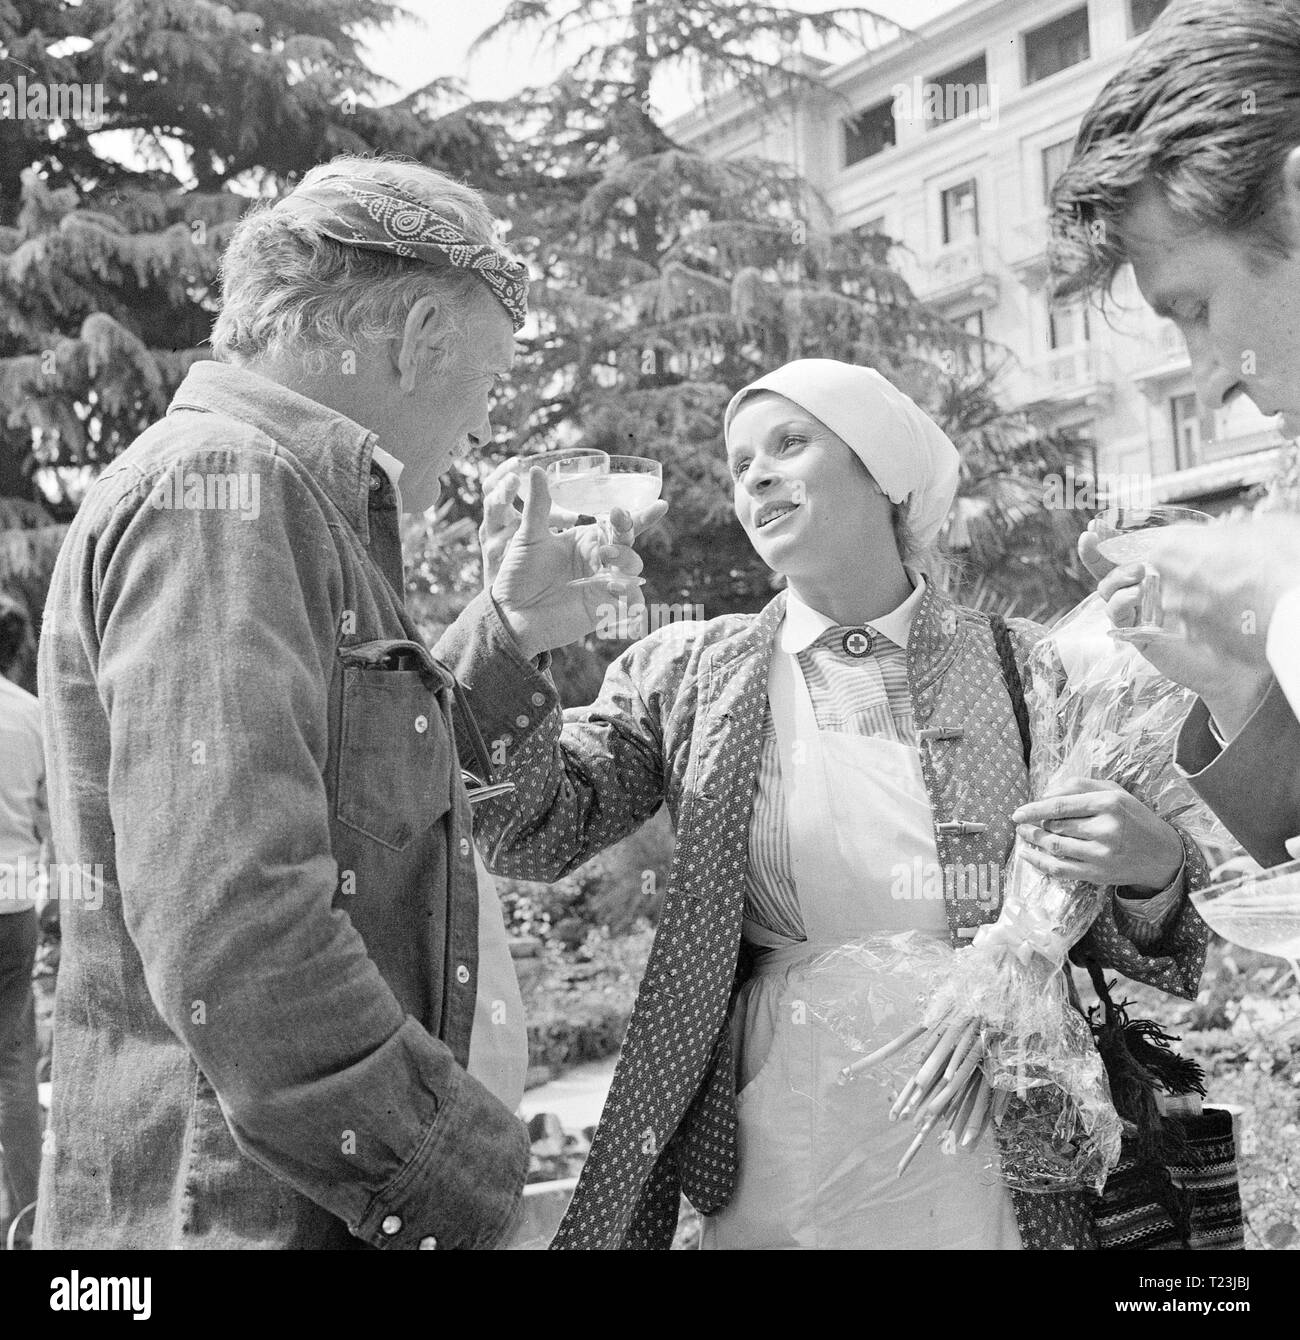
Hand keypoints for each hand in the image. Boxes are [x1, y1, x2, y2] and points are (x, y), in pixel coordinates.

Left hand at [490, 467, 667, 658]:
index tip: (660, 505)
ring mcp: (603, 585)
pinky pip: (629, 601)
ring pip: (632, 568)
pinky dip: (630, 594)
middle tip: (617, 522)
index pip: (618, 525)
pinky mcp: (603, 609)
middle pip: (628, 543)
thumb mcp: (528, 536)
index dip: (641, 516)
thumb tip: (535, 468)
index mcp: (586, 540)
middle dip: (627, 532)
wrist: (509, 614)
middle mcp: (599, 561)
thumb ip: (538, 504)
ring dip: (626, 558)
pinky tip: (613, 586)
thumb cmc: (518, 574)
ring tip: (604, 556)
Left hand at [1011, 776, 1184, 892]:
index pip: (1060, 806)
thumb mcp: (1114, 791)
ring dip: (1034, 840)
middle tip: (1025, 822)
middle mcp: (1105, 829)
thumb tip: (1045, 794)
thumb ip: (1079, 786)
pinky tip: (1027, 855)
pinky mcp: (1098, 874)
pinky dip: (1039, 862)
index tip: (1018, 812)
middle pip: (1056, 826)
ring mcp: (1101, 854)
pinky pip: (1060, 869)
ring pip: (1055, 846)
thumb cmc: (1133, 818)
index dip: (1034, 809)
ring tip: (1024, 834)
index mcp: (1108, 803)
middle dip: (1035, 824)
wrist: (1162, 854)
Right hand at [1078, 525, 1273, 736]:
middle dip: (1099, 557)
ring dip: (1116, 579)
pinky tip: (1136, 595)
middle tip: (1112, 547)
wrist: (1232, 659)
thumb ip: (1174, 557)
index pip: (1122, 556)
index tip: (1092, 528)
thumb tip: (1155, 535)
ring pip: (1107, 593)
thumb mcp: (1197, 575)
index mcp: (1153, 577)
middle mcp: (1141, 594)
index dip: (1104, 542)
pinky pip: (1116, 615)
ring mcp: (1136, 615)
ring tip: (1137, 574)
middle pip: (1106, 573)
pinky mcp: (1136, 634)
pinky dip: (1121, 601)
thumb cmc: (1222, 616)